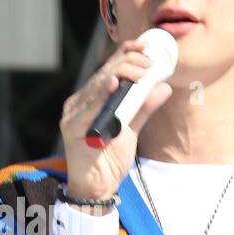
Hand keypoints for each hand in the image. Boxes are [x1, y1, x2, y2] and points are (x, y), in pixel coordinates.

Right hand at [60, 39, 172, 201]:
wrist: (99, 188)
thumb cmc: (111, 159)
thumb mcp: (132, 129)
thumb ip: (144, 108)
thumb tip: (163, 87)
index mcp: (92, 100)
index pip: (109, 71)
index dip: (125, 55)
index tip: (145, 47)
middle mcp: (80, 103)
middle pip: (104, 75)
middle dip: (127, 62)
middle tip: (148, 59)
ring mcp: (73, 114)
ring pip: (98, 86)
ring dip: (120, 74)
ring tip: (140, 68)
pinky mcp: (71, 127)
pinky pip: (89, 107)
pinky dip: (102, 95)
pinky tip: (114, 85)